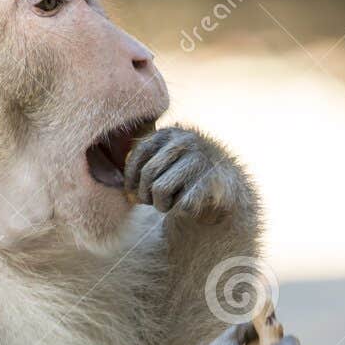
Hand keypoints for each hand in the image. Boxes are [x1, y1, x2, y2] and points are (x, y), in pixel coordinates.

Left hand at [124, 126, 245, 221]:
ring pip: (159, 190)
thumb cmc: (184, 175)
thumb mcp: (163, 159)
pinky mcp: (209, 184)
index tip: (132, 192)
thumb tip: (119, 182)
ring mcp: (200, 161)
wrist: (225, 188)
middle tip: (152, 202)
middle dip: (145, 194)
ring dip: (160, 204)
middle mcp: (187, 142)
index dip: (130, 177)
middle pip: (148, 174)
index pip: (138, 154)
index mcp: (171, 133)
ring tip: (169, 203)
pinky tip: (187, 206)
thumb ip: (143, 161)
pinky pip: (178, 205)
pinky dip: (178, 210)